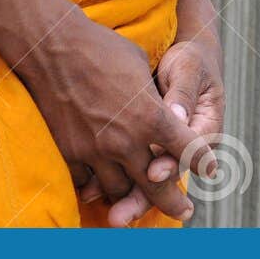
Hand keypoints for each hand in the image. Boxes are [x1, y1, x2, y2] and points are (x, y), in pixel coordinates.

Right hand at [17, 15, 213, 224]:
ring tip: (140, 199)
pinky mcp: (70, 152)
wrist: (50, 46)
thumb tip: (161, 109)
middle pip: (157, 186)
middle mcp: (127, 141)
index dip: (201, 162)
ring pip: (121, 190)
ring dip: (131, 195)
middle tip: (184, 212)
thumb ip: (151, 96)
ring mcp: (96, 150)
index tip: (209, 170)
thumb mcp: (138, 64)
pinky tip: (98, 185)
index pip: (187, 150)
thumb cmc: (100, 47)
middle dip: (173, 202)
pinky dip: (95, 184)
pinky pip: (87, 182)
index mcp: (151, 116)